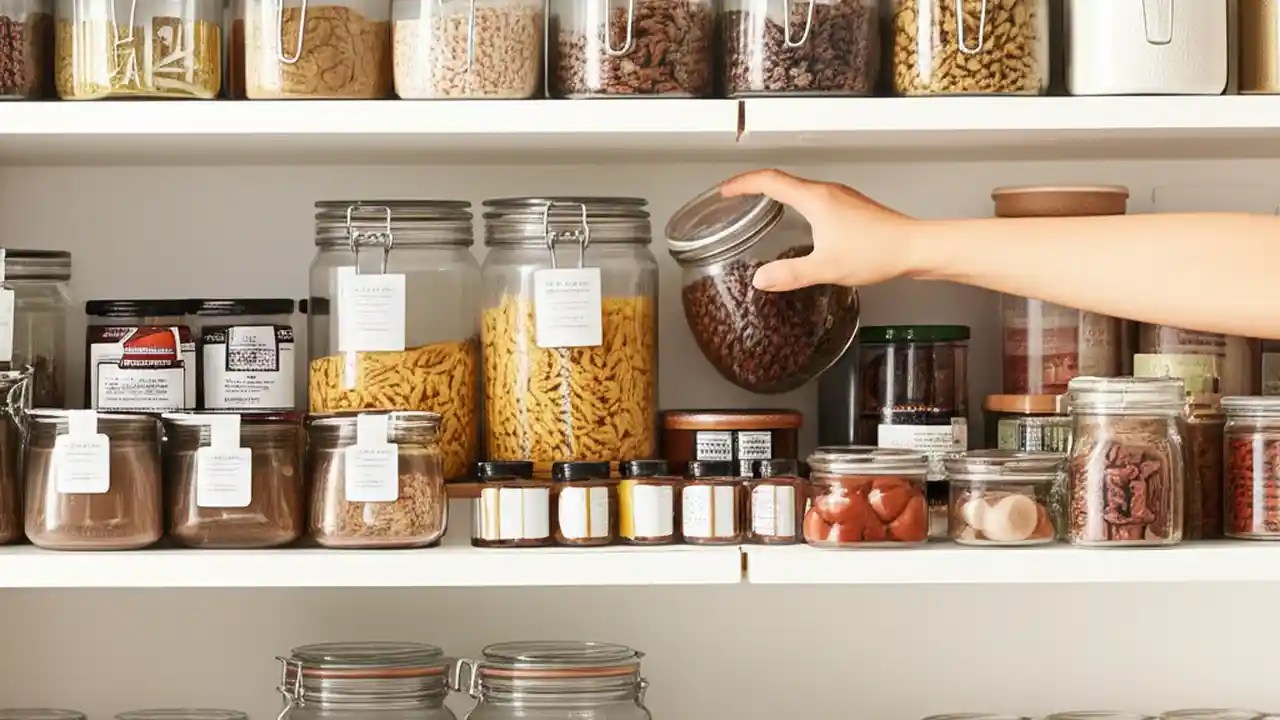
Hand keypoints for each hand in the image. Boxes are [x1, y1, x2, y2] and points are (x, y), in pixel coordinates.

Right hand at [720, 170, 916, 291]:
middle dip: (755, 185)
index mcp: (815, 199)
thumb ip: (790, 274)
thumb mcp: (826, 268)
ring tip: (760, 205)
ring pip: (800, 188)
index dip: (743, 183)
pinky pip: (815, 197)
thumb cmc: (877, 251)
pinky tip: (798, 221)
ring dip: (776, 193)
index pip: (769, 180)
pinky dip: (795, 202)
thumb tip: (760, 279)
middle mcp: (827, 192)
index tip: (726, 190)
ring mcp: (841, 197)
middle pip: (782, 179)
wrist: (916, 247)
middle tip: (736, 196)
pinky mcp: (851, 207)